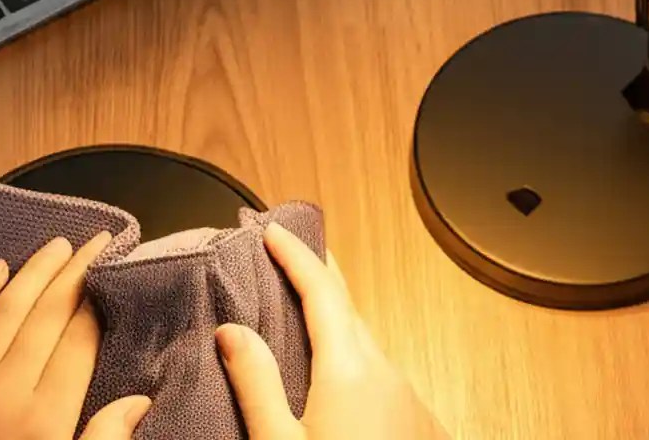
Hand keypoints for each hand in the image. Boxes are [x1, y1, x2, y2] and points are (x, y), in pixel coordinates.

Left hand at [0, 233, 151, 439]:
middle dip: (75, 273)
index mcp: (46, 419)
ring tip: (57, 245)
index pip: (80, 341)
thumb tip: (140, 400)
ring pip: (4, 311)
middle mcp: (6, 391)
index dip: (99, 300)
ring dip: (33, 272)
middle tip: (96, 240)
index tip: (115, 270)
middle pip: (47, 316)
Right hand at [216, 223, 449, 439]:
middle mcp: (386, 372)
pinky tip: (335, 373)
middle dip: (319, 276)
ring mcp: (408, 398)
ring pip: (367, 343)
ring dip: (336, 318)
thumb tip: (233, 331)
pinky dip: (352, 355)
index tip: (273, 228)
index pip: (321, 290)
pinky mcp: (416, 423)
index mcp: (349, 369)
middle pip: (349, 309)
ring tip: (302, 306)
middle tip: (288, 252)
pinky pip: (379, 373)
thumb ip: (256, 385)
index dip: (296, 254)